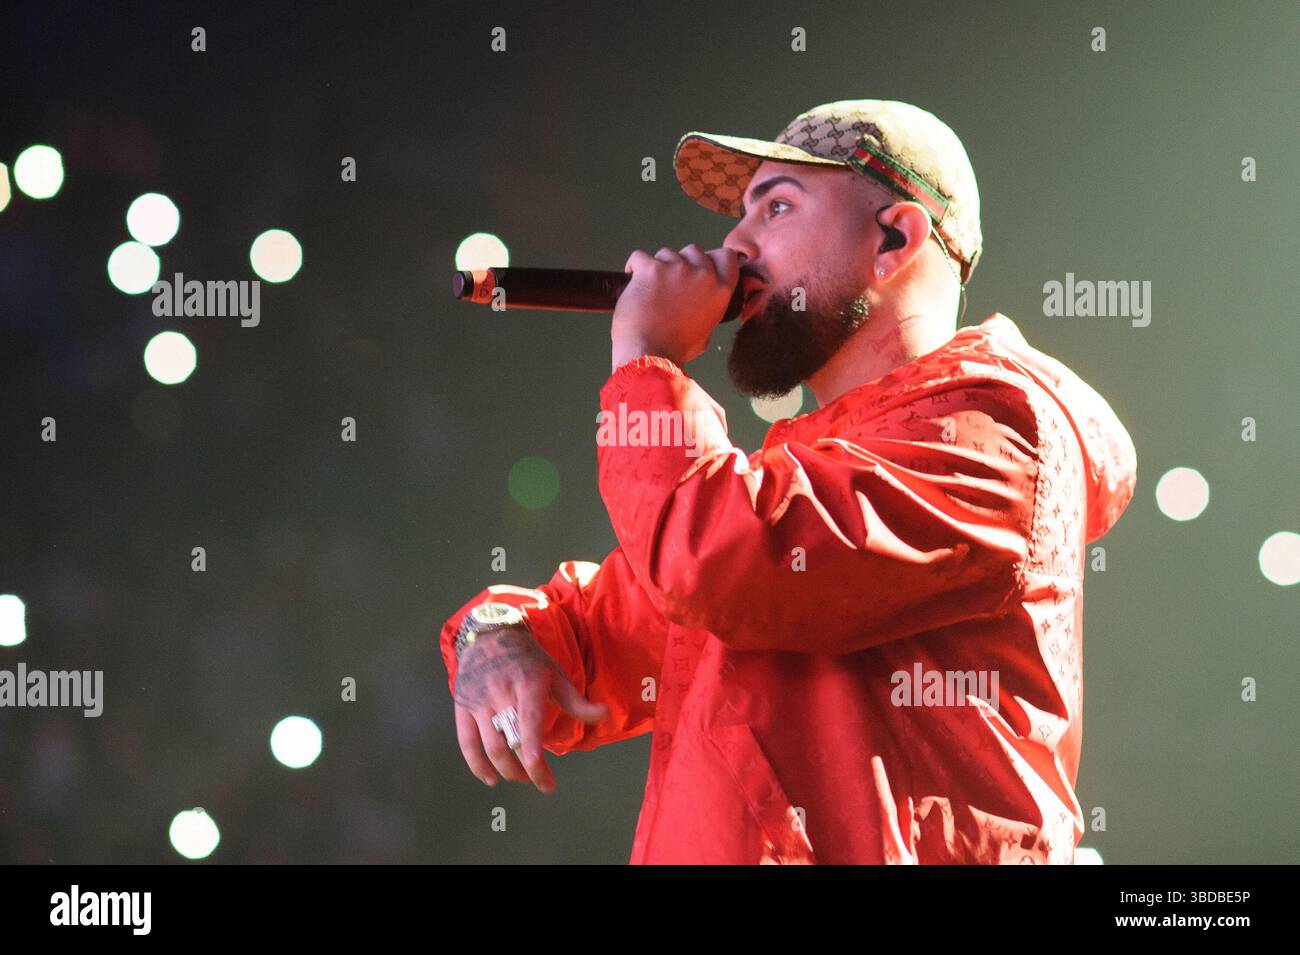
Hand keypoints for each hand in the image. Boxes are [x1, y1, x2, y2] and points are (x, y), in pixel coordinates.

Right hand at [452, 626, 608, 791]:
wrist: (489, 638)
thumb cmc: (528, 661)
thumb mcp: (555, 675)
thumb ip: (577, 702)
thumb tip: (605, 715)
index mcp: (528, 685)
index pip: (530, 723)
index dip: (532, 751)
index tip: (541, 775)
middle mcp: (501, 694)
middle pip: (511, 741)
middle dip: (527, 770)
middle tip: (541, 781)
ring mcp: (479, 702)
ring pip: (490, 746)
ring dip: (506, 770)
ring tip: (522, 778)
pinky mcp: (463, 708)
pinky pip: (467, 743)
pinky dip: (477, 766)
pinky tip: (491, 779)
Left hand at [611, 244, 740, 369]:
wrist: (649, 355)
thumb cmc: (674, 349)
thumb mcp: (705, 333)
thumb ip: (707, 311)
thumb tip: (700, 307)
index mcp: (721, 290)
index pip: (726, 255)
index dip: (711, 258)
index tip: (698, 267)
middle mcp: (703, 275)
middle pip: (693, 251)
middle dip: (681, 263)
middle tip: (668, 284)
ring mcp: (677, 269)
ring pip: (666, 253)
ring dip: (657, 267)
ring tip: (649, 291)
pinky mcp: (651, 269)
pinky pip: (640, 257)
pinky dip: (634, 267)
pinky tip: (633, 284)